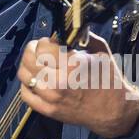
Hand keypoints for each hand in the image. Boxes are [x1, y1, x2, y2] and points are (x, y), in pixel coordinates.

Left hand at [17, 33, 138, 138]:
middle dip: (32, 49)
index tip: (50, 42)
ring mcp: (52, 98)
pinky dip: (27, 85)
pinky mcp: (49, 110)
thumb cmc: (109, 80)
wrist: (113, 110)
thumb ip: (84, 36)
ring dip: (28, 65)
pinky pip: (26, 95)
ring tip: (36, 63)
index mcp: (73, 64)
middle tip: (39, 48)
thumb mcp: (101, 52)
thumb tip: (69, 28)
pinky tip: (35, 80)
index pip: (43, 46)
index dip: (44, 41)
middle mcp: (59, 81)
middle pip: (29, 59)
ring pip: (24, 76)